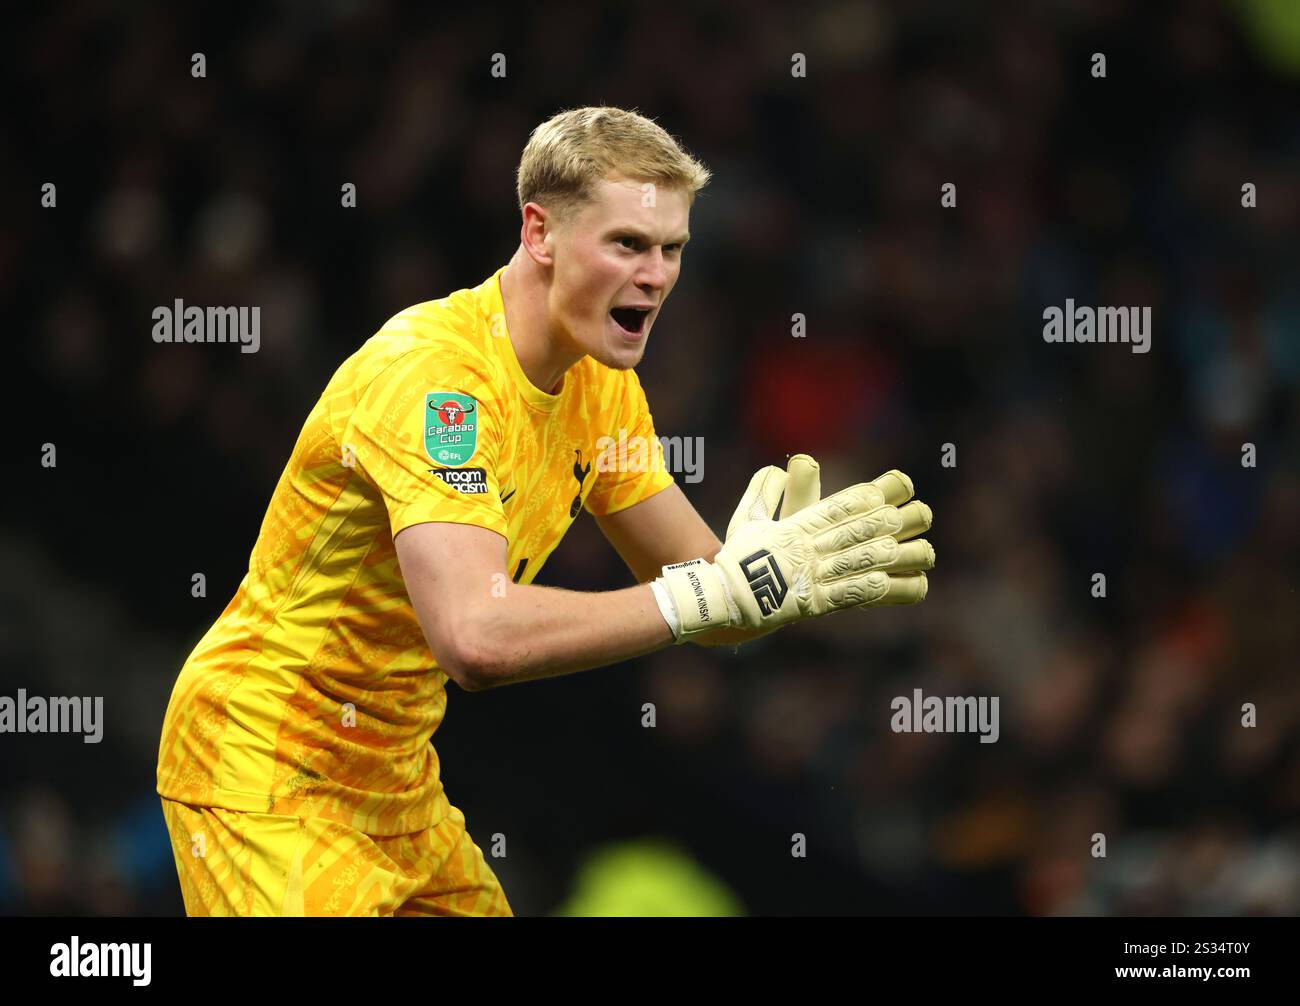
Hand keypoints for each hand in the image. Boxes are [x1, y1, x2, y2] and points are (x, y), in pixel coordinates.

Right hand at [656, 468, 933, 639]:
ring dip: (901, 556)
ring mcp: (815, 575)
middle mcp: (811, 547)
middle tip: (923, 513)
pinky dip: (886, 589)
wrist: (722, 598)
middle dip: (896, 521)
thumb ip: (764, 492)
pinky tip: (912, 585)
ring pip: (867, 561)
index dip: (873, 493)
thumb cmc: (736, 559)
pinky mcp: (818, 602)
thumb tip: (778, 466)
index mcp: (798, 524)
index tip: (900, 483)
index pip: (842, 503)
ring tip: (928, 551)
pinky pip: (857, 594)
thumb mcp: (748, 521)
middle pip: (862, 529)